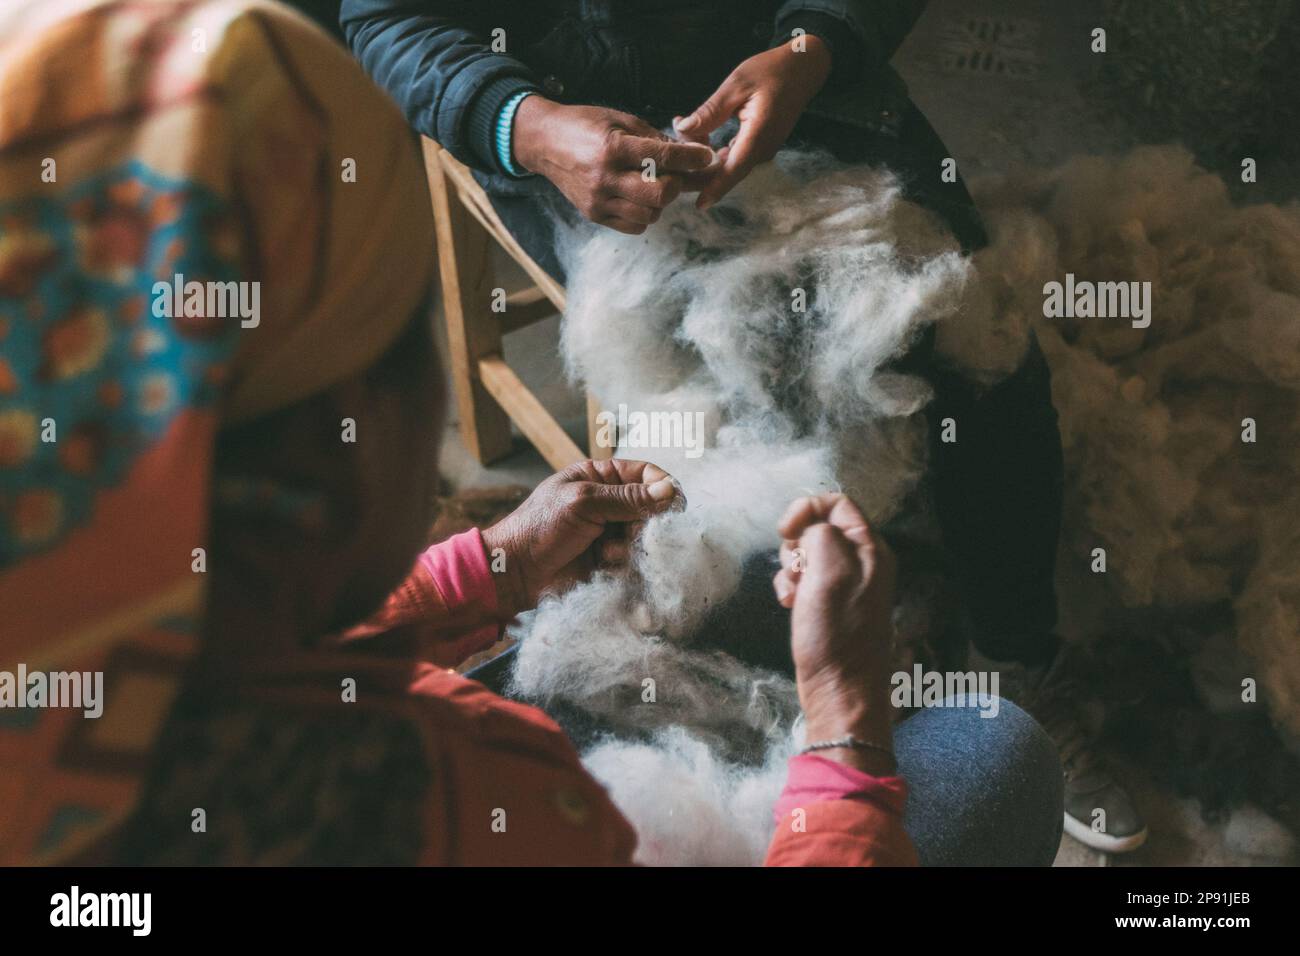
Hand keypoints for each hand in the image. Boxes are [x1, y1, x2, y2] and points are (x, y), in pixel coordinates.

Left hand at [480, 458, 678, 615]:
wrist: (517, 572)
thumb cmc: (541, 527)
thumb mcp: (583, 503)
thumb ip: (627, 498)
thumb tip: (669, 490)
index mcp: (600, 476)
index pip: (645, 474)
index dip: (663, 487)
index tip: (675, 503)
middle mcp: (608, 502)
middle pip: (651, 507)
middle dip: (647, 522)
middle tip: (632, 532)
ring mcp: (609, 531)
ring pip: (644, 536)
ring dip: (631, 545)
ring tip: (606, 551)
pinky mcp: (609, 559)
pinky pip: (633, 559)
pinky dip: (624, 563)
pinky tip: (604, 563)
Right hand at [512, 97, 714, 233]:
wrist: (544, 142)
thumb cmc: (584, 125)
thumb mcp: (620, 120)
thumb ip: (654, 137)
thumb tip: (690, 151)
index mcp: (613, 148)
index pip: (663, 157)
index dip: (691, 158)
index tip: (706, 157)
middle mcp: (605, 178)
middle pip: (660, 195)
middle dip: (675, 185)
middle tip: (674, 174)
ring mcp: (598, 200)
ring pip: (650, 216)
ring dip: (660, 202)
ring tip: (654, 185)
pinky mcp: (594, 214)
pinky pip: (633, 226)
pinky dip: (645, 215)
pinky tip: (640, 198)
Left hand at [673, 35, 831, 209]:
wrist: (802, 68)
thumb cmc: (771, 71)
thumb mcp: (736, 85)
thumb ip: (710, 111)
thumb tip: (683, 129)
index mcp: (758, 135)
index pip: (735, 169)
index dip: (716, 188)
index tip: (700, 205)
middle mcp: (762, 149)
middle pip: (728, 171)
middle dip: (699, 169)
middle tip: (674, 155)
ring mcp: (763, 149)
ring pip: (729, 164)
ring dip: (705, 157)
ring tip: (684, 135)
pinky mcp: (760, 146)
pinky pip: (735, 156)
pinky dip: (716, 151)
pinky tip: (701, 135)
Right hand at [773, 493, 896, 771]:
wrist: (839, 691)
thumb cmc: (836, 633)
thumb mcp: (829, 570)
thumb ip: (820, 534)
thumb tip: (809, 530)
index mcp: (870, 549)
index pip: (838, 504)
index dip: (807, 509)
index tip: (786, 532)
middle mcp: (861, 563)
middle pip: (818, 527)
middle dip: (795, 544)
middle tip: (796, 571)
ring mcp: (844, 585)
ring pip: (805, 555)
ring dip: (790, 569)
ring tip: (793, 594)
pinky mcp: (828, 605)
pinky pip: (803, 580)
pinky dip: (790, 587)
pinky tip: (790, 605)